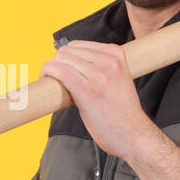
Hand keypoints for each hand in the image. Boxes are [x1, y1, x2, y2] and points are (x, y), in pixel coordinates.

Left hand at [40, 40, 159, 162]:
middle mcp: (109, 61)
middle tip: (55, 80)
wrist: (134, 135)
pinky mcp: (89, 91)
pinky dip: (48, 73)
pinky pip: (61, 72)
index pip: (78, 45)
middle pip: (67, 51)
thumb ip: (99, 67)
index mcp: (116, 55)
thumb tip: (70, 63)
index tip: (61, 69)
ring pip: (61, 60)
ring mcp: (100, 76)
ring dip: (50, 70)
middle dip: (56, 63)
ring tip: (52, 84)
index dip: (64, 57)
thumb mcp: (117, 79)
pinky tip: (45, 80)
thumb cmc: (122, 112)